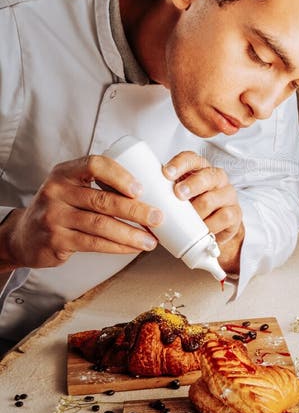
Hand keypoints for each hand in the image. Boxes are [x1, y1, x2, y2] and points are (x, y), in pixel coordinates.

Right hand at [0, 156, 161, 270]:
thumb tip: (149, 191)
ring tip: (151, 240)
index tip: (141, 188)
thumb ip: (98, 184)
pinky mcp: (56, 240)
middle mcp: (57, 191)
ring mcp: (54, 217)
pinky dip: (117, 246)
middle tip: (158, 217)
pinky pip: (94, 243)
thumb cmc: (60, 208)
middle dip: (136, 210)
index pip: (94, 165)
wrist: (25, 236)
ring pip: (101, 225)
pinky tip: (133, 248)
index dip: (119, 175)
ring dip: (131, 234)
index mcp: (64, 172)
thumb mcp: (71, 187)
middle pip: (103, 199)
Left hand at [164, 151, 244, 272]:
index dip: (179, 164)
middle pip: (207, 175)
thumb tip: (128, 198)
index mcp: (198, 169)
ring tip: (189, 217)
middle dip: (192, 184)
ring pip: (215, 197)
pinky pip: (225, 217)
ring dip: (200, 208)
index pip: (191, 159)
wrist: (211, 228)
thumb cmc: (189, 208)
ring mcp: (227, 195)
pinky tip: (203, 228)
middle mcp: (215, 178)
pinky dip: (212, 224)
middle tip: (178, 194)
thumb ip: (159, 193)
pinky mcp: (234, 214)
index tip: (165, 173)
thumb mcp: (174, 197)